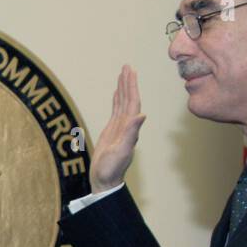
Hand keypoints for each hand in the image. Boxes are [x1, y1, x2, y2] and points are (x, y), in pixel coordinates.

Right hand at [90, 65, 146, 192]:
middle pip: (128, 99)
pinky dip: (116, 100)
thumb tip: (142, 115)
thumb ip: (131, 133)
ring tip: (122, 74)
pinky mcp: (111, 131)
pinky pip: (115, 111)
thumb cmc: (111, 168)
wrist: (104, 180)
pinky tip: (115, 93)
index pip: (132, 102)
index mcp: (130, 127)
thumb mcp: (121, 150)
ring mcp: (119, 127)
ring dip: (122, 88)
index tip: (130, 72)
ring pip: (122, 103)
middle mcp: (127, 125)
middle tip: (126, 66)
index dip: (131, 86)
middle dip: (128, 83)